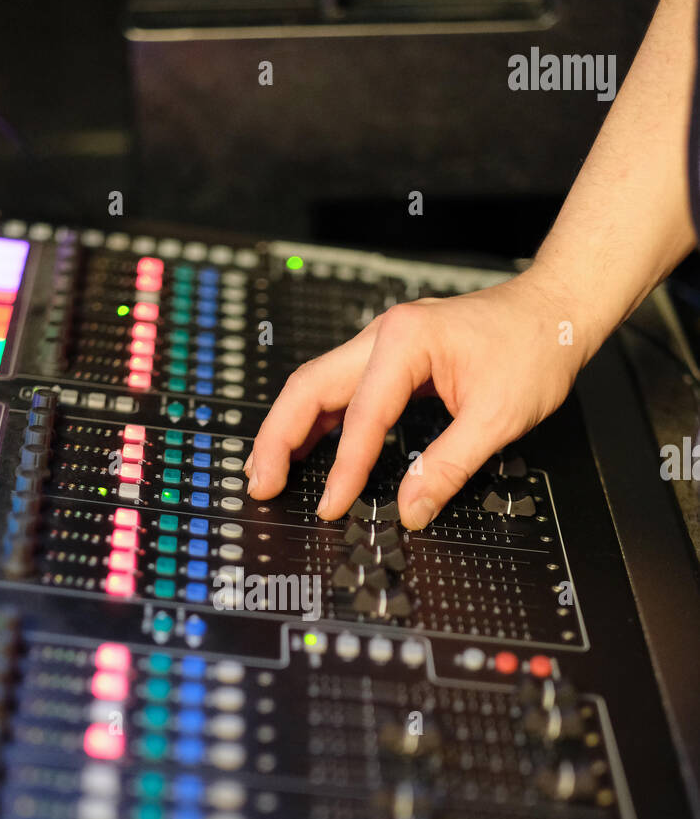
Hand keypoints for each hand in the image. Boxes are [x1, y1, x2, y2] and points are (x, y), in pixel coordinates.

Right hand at [244, 269, 590, 529]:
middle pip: (309, 387)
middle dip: (279, 439)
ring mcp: (384, 344)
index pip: (362, 416)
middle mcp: (385, 336)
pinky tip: (306, 450)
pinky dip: (317, 422)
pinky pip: (340, 390)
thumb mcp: (499, 417)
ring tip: (268, 472)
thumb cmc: (535, 346)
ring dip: (289, 429)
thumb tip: (411, 510)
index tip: (330, 506)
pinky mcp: (392, 358)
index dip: (344, 469)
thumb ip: (449, 467)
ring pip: (316, 386)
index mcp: (406, 341)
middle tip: (261, 484)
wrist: (556, 309)